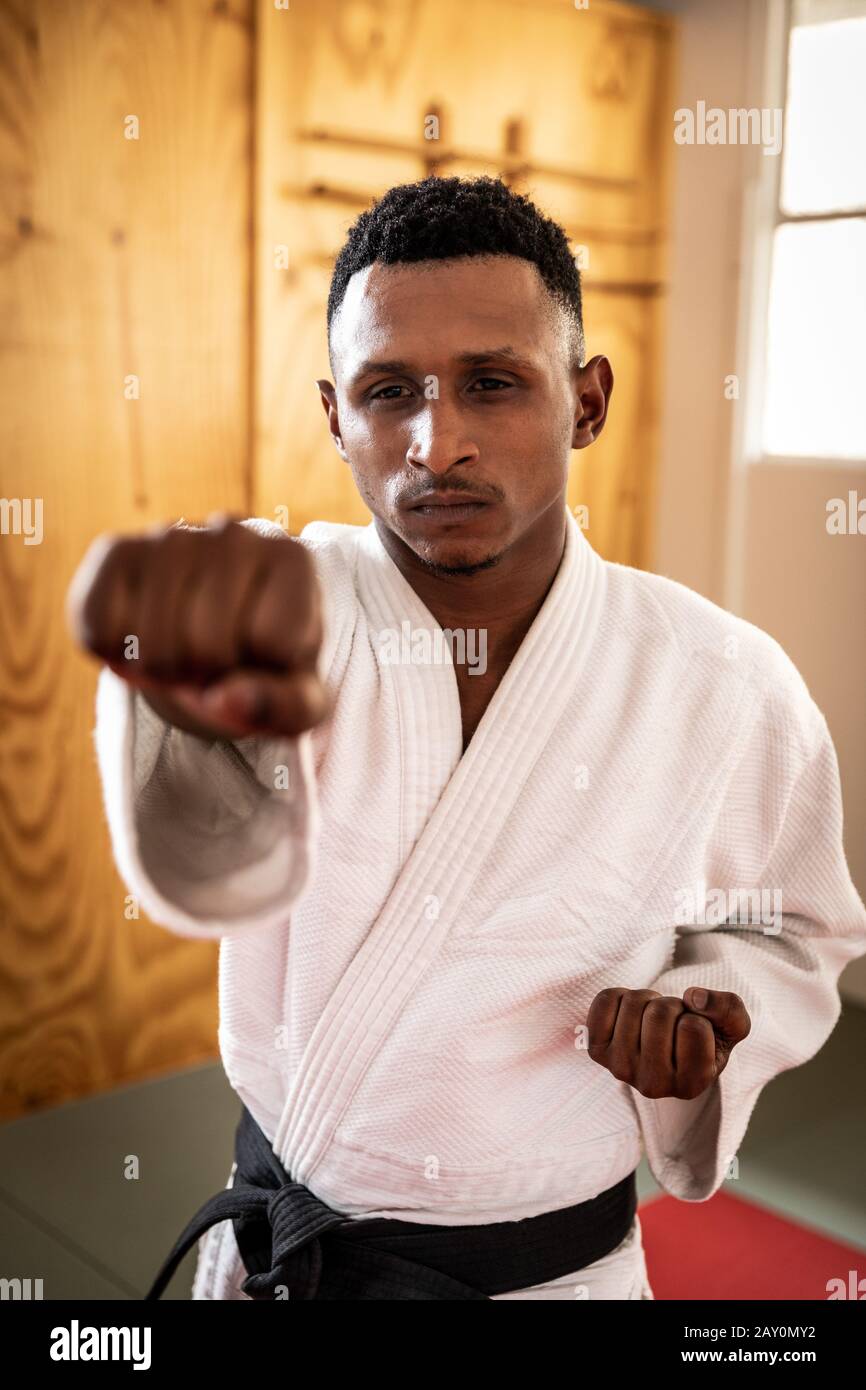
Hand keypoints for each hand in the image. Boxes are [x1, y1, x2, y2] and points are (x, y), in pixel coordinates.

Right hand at [66, 513, 329, 739]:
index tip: (263, 660)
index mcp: (291, 559)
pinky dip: (116, 656)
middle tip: (215, 665)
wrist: (213, 635)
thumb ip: (283, 707)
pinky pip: (101, 631)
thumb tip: (225, 700)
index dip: (264, 674)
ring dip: (164, 674)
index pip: (274, 644)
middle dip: (209, 679)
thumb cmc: (265, 666)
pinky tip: (141, 637)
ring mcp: (171, 535)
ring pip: (154, 648)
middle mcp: (234, 532)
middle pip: (209, 648)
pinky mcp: (117, 550)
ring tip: (183, 653)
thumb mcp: (298, 700)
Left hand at [585, 986, 750, 1099]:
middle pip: (659, 1013)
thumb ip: (729, 1009)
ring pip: (634, 1003)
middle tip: (673, 1022)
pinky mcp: (597, 1049)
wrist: (669, 1044)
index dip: (697, 1017)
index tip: (694, 1031)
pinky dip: (620, 995)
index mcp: (691, 1085)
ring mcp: (621, 1068)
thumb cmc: (704, 1036)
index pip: (693, 1027)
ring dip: (648, 999)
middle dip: (672, 1005)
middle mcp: (653, 1086)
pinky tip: (630, 1016)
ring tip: (653, 1020)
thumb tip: (694, 998)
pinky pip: (605, 1000)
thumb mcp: (732, 1025)